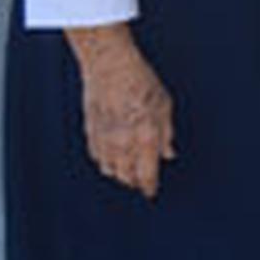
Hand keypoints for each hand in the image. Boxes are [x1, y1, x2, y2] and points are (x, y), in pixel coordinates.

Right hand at [65, 24, 176, 198]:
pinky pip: (98, 157)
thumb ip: (167, 134)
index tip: (151, 192)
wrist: (110, 67)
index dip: (149, 186)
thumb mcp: (165, 106)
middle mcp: (123, 143)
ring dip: (120, 173)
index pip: (147, 174)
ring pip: (110, 170)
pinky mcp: (90, 133)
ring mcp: (104, 139)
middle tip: (142, 181)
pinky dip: (106, 161)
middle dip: (135, 181)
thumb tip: (168, 154)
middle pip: (126, 177)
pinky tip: (114, 157)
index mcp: (146, 137)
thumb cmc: (141, 82)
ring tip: (129, 171)